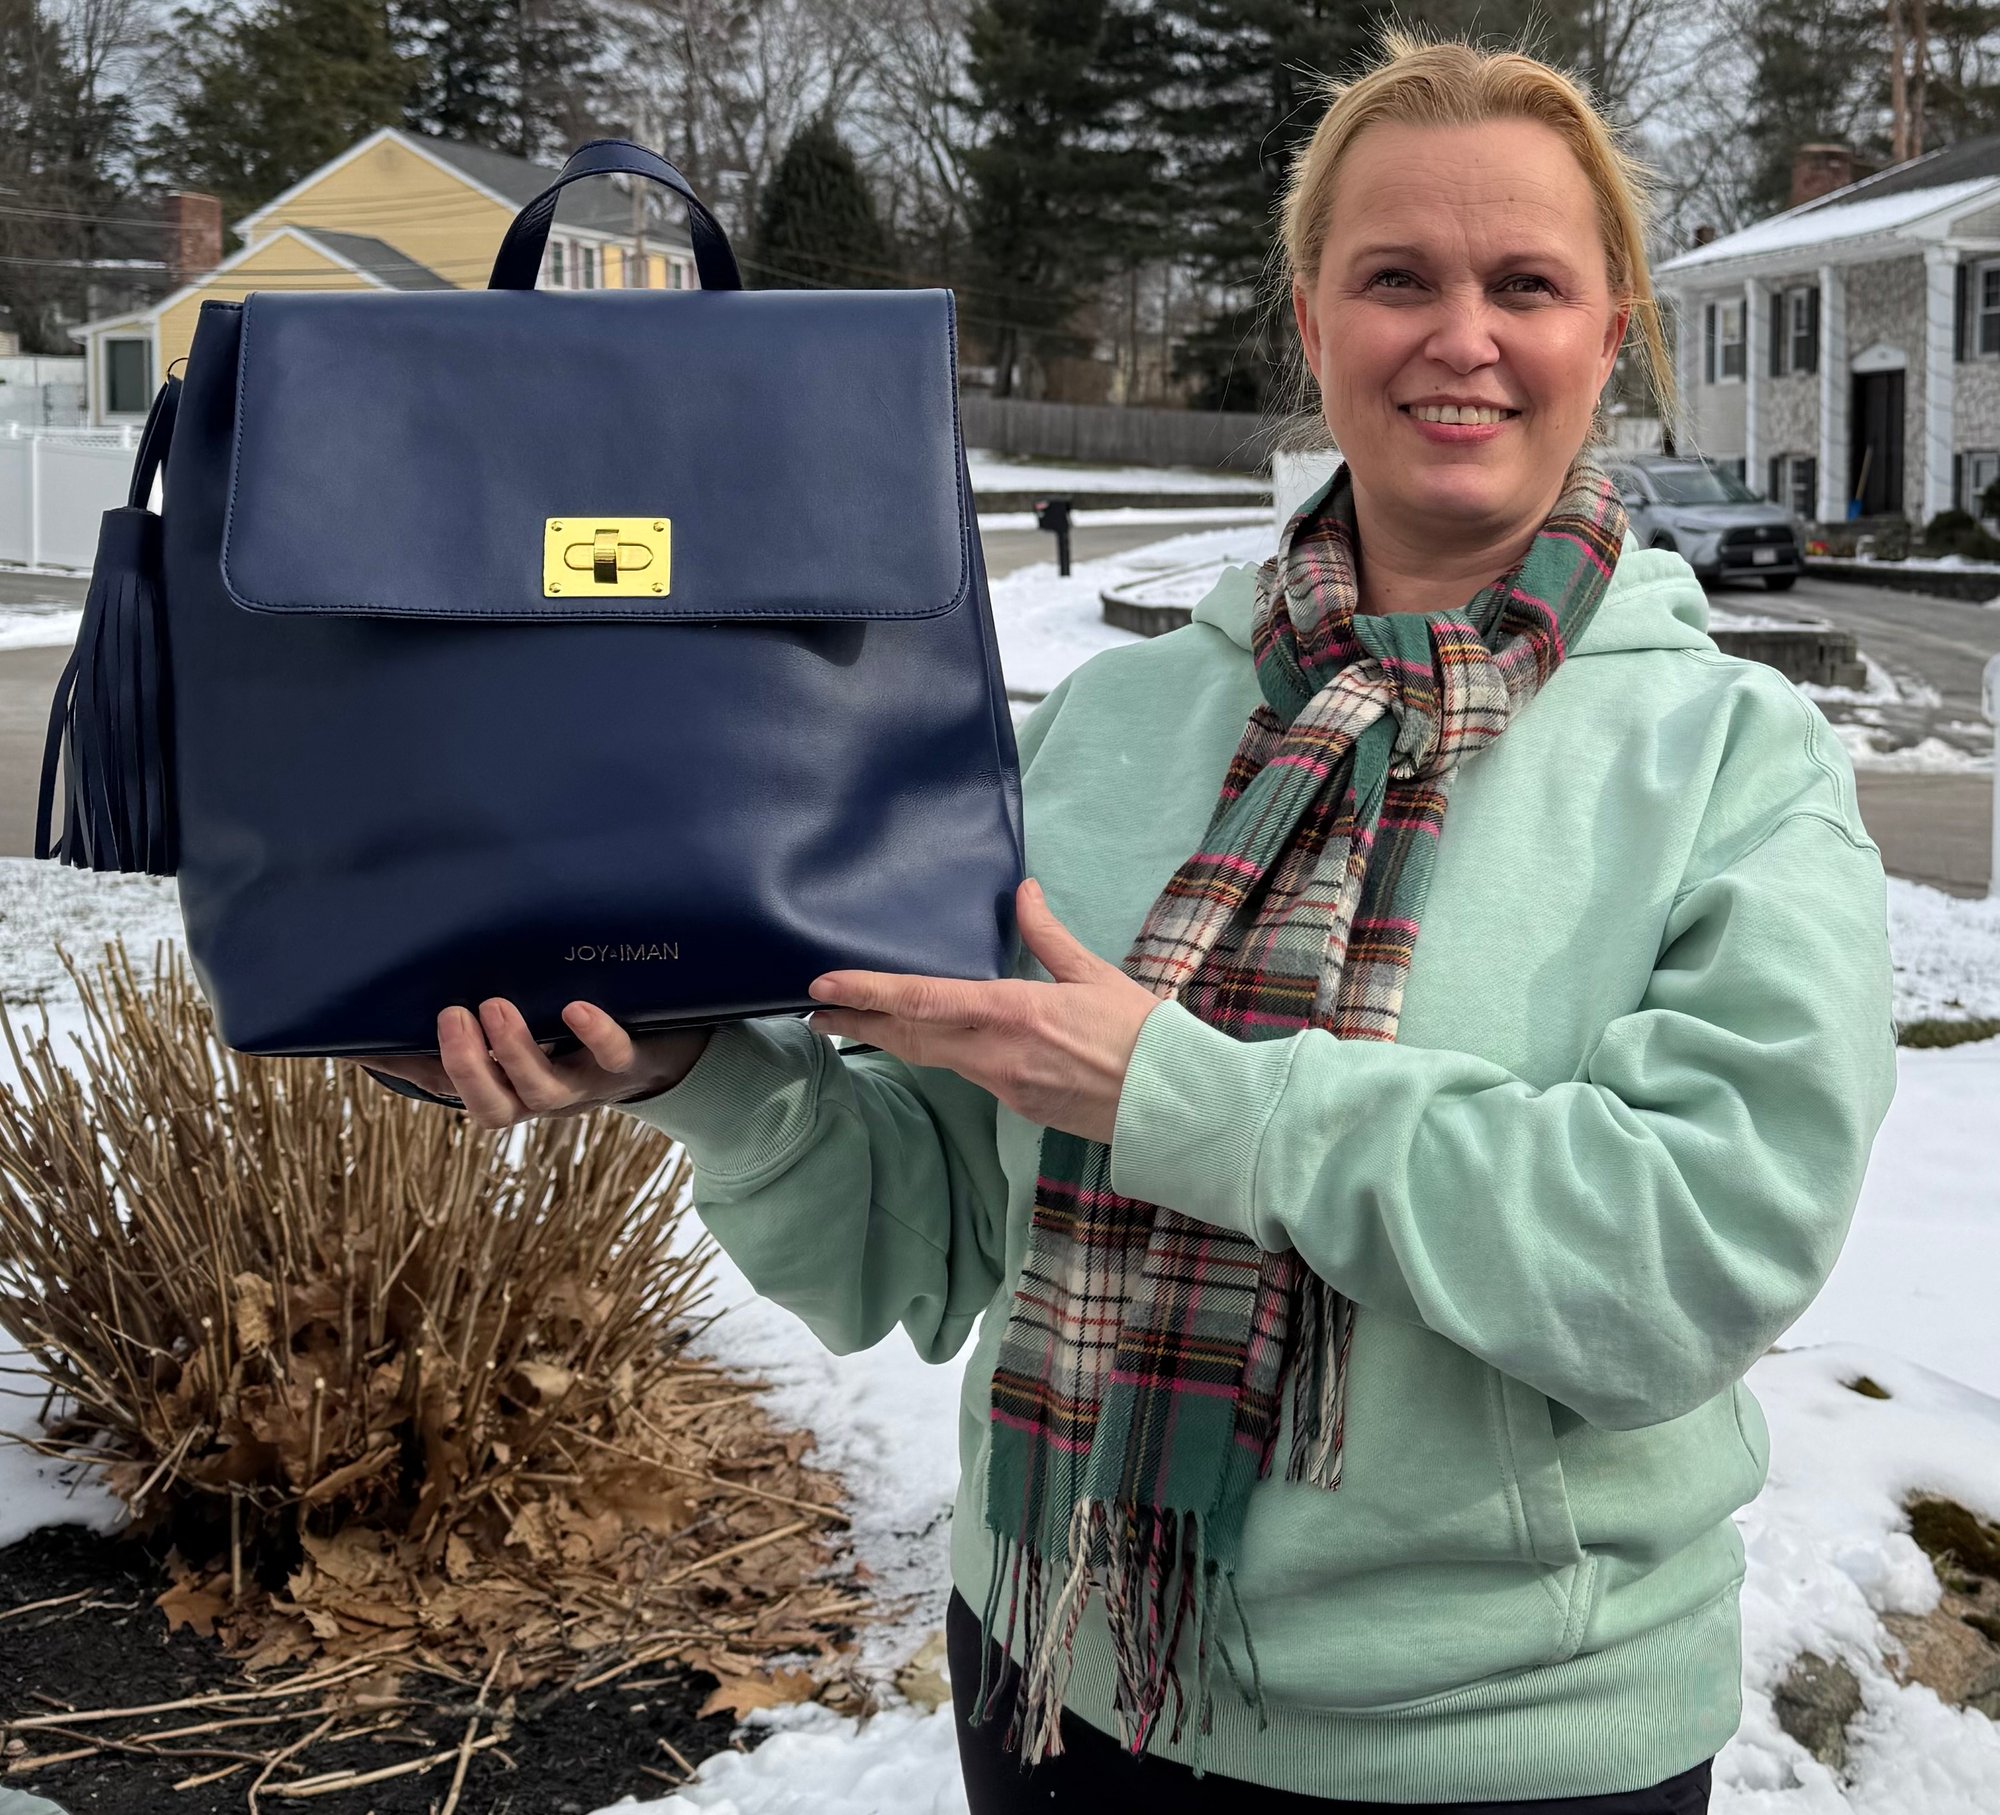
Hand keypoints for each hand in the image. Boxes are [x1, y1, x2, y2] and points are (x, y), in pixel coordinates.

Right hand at [348, 1000, 710, 1130]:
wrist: (662, 1053)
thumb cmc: (568, 1039)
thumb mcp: (508, 1035)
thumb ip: (450, 1029)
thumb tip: (367, 1021)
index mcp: (504, 1089)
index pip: (445, 1087)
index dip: (405, 1069)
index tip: (365, 1040)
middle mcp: (538, 1096)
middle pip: (494, 1109)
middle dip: (467, 1068)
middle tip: (448, 1017)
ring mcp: (582, 1083)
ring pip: (544, 1091)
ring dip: (515, 1052)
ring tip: (494, 1007)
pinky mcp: (627, 1063)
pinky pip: (612, 1058)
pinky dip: (597, 1036)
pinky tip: (579, 1009)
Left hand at [804, 878, 1162, 1145]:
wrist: (1174, 1105)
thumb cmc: (1142, 1035)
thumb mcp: (1094, 974)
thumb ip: (1048, 936)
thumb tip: (1024, 892)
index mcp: (1013, 1012)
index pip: (922, 1000)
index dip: (869, 992)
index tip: (825, 985)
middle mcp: (996, 1054)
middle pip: (910, 1036)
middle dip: (858, 1021)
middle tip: (814, 1009)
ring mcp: (1004, 1086)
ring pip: (932, 1057)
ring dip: (890, 1038)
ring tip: (850, 1023)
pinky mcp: (1017, 1106)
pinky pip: (966, 1073)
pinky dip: (937, 1054)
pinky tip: (921, 1042)